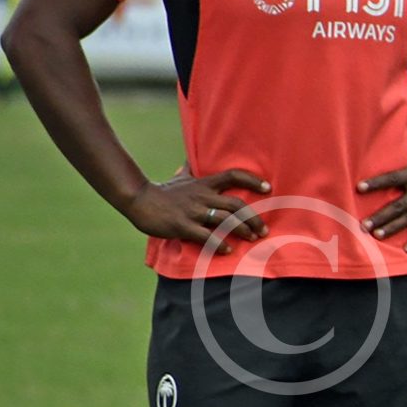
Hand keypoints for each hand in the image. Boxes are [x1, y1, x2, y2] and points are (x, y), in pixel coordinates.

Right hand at [124, 169, 269, 244]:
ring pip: (225, 220)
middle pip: (236, 204)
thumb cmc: (163, 191)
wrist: (138, 200)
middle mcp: (202, 196)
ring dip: (242, 230)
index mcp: (204, 184)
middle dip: (253, 218)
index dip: (252, 180)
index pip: (233, 175)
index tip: (268, 188)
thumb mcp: (180, 177)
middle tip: (264, 230)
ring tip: (252, 238)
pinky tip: (227, 249)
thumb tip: (193, 156)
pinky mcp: (182, 226)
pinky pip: (205, 236)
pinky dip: (219, 243)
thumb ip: (191, 170)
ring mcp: (192, 211)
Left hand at [361, 152, 406, 251]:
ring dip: (394, 228)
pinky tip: (406, 249)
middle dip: (380, 216)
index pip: (393, 178)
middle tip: (363, 226)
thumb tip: (384, 159)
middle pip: (400, 204)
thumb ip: (406, 162)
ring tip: (377, 235)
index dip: (376, 183)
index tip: (359, 188)